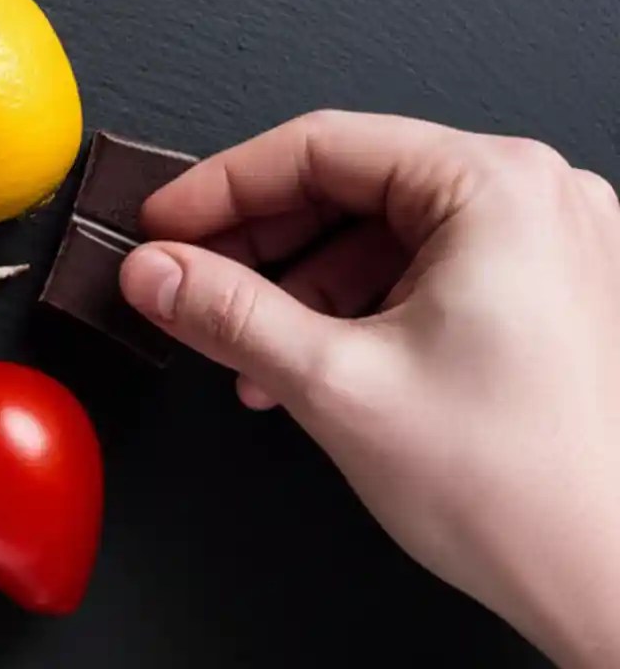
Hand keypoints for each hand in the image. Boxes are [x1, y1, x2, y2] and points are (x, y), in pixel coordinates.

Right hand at [120, 111, 619, 666]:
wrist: (602, 583)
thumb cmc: (518, 488)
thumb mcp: (334, 384)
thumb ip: (227, 313)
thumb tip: (156, 272)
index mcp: (497, 189)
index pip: (322, 148)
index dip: (223, 186)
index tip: (164, 224)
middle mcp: (532, 202)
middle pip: (350, 188)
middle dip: (256, 245)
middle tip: (186, 278)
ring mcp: (542, 249)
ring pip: (380, 237)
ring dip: (297, 290)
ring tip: (243, 349)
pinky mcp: (538, 297)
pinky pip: (418, 275)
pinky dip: (351, 312)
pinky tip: (301, 362)